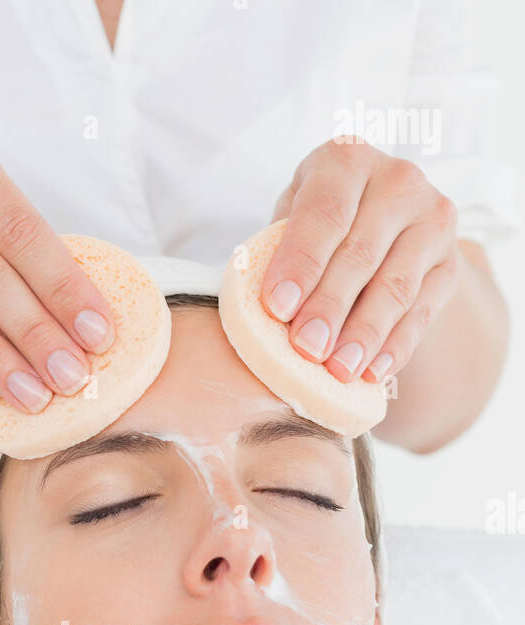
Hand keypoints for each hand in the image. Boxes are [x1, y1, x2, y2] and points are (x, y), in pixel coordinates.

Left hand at [262, 138, 459, 384]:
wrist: (381, 225)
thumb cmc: (317, 226)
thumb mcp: (291, 220)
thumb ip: (278, 252)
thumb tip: (265, 312)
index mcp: (346, 160)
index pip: (325, 212)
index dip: (301, 261)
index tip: (278, 307)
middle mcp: (398, 181)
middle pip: (360, 254)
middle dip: (329, 307)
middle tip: (306, 349)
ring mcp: (433, 219)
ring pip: (396, 286)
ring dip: (365, 334)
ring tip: (338, 370)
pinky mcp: (450, 263)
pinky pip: (422, 311)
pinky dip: (396, 346)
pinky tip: (373, 372)